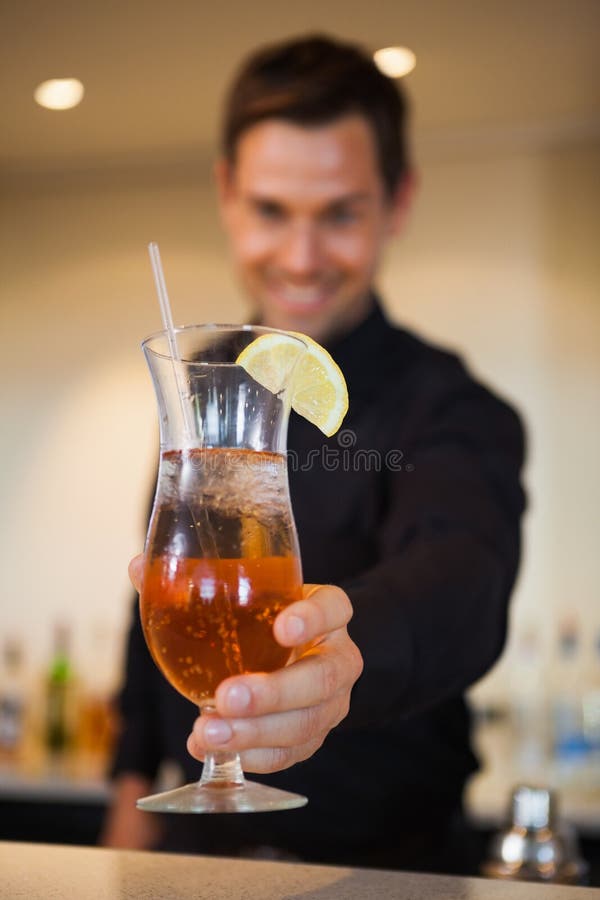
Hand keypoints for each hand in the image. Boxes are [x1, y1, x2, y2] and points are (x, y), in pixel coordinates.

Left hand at [128, 555, 362, 772]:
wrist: (289, 654)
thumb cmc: (263, 619)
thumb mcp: (245, 594)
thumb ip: (195, 581)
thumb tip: (138, 567)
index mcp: (327, 612)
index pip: (333, 609)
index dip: (313, 618)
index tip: (282, 627)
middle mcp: (338, 658)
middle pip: (321, 678)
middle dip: (273, 692)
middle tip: (226, 696)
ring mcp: (330, 702)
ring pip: (306, 723)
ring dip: (254, 732)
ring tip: (207, 731)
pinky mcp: (314, 735)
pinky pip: (289, 753)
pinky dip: (251, 754)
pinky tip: (212, 747)